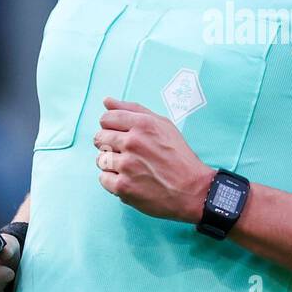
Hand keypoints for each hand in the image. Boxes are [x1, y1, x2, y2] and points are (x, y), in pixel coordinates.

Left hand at [92, 97, 214, 222]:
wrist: (192, 190)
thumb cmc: (179, 157)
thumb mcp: (163, 125)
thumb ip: (133, 110)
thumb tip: (106, 101)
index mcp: (142, 124)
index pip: (106, 118)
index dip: (110, 126)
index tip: (118, 134)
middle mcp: (132, 142)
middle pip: (99, 138)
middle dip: (109, 145)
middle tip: (125, 153)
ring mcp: (126, 165)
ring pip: (100, 159)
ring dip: (111, 164)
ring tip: (129, 168)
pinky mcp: (123, 186)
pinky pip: (103, 179)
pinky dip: (113, 180)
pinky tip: (128, 179)